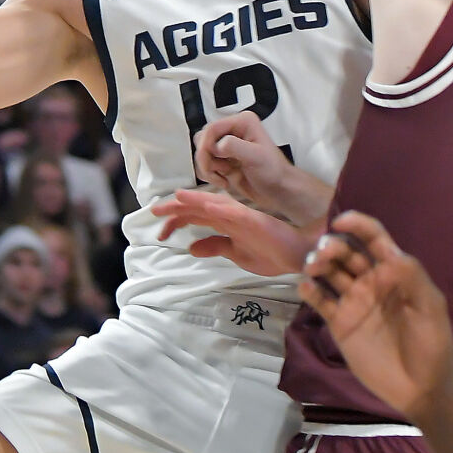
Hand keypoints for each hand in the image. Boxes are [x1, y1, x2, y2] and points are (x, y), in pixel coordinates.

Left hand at [152, 189, 312, 276]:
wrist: (298, 255)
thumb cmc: (271, 252)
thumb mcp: (236, 254)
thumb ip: (215, 247)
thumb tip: (191, 247)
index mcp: (226, 223)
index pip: (196, 218)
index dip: (176, 222)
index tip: (160, 233)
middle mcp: (231, 216)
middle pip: (200, 208)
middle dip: (176, 209)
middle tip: (153, 211)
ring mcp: (243, 216)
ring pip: (215, 204)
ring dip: (195, 200)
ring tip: (176, 197)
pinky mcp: (256, 220)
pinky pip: (236, 212)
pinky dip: (221, 208)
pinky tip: (207, 205)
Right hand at [194, 112, 321, 219]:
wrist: (278, 192)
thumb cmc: (273, 172)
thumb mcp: (256, 156)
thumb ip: (233, 146)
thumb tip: (215, 146)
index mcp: (242, 122)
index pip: (212, 128)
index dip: (206, 145)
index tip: (209, 161)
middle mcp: (233, 131)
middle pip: (202, 139)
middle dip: (206, 158)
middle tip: (218, 172)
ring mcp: (226, 147)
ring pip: (201, 153)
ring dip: (207, 168)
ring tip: (223, 178)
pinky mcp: (223, 161)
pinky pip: (204, 165)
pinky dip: (209, 175)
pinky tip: (224, 182)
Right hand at [298, 211, 452, 421]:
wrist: (422, 388)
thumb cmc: (432, 344)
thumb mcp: (430, 307)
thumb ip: (412, 276)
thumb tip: (389, 254)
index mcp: (394, 272)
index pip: (373, 238)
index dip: (357, 225)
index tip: (340, 222)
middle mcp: (371, 281)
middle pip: (346, 253)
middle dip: (332, 245)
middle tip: (324, 253)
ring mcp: (354, 302)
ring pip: (329, 272)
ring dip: (318, 263)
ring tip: (313, 267)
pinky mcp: (340, 324)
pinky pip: (321, 301)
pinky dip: (310, 290)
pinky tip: (307, 287)